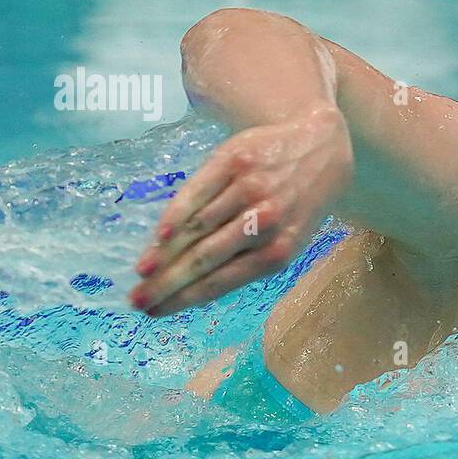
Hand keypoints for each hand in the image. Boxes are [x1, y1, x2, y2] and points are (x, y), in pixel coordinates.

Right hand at [129, 103, 351, 316]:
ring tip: (141, 273)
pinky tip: (160, 235)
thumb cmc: (296, 204)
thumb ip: (249, 261)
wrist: (320, 146)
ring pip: (198, 227)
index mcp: (279, 251)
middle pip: (205, 258)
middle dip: (167, 283)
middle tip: (137, 300)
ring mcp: (249, 189)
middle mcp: (265, 221)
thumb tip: (194, 289)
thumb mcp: (288, 238)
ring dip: (164, 254)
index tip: (156, 311)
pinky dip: (176, 215)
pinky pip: (197, 192)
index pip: (223, 281)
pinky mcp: (233, 160)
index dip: (186, 298)